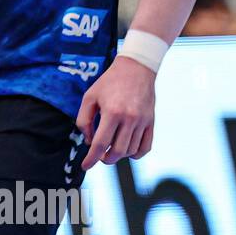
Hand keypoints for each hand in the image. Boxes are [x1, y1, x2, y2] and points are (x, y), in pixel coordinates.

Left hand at [76, 55, 156, 169]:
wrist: (136, 69)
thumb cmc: (109, 82)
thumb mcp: (89, 97)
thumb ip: (84, 120)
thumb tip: (89, 141)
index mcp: (112, 112)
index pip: (100, 144)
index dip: (91, 158)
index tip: (85, 166)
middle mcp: (129, 119)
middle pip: (117, 152)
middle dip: (105, 159)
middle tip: (99, 156)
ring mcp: (142, 121)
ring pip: (131, 151)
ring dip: (119, 155)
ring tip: (111, 148)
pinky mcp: (151, 122)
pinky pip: (146, 147)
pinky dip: (136, 154)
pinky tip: (127, 149)